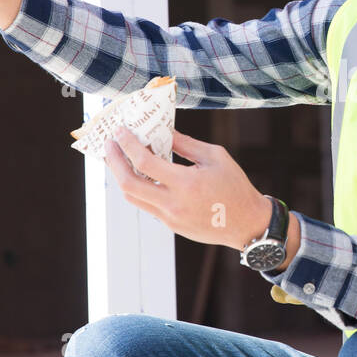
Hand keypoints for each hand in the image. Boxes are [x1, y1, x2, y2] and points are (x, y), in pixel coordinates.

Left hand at [103, 126, 272, 249]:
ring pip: (133, 197)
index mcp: (186, 183)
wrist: (247, 224)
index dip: (128, 145)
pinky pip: (147, 204)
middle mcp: (173, 204)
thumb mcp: (214, 157)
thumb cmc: (235, 186)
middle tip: (109, 145)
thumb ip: (185, 144)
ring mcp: (170, 218)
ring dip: (122, 177)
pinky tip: (139, 174)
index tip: (120, 132)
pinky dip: (139, 187)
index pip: (145, 162)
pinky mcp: (171, 225)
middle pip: (129, 184)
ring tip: (118, 159)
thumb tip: (162, 131)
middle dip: (114, 162)